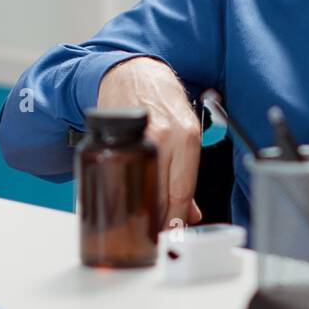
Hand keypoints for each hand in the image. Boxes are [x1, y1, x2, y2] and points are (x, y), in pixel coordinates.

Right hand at [97, 56, 202, 226]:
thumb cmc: (162, 103)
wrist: (135, 74)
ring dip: (140, 211)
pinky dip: (124, 192)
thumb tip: (189, 214)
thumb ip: (187, 176)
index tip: (171, 233)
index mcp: (188, 139)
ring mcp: (140, 137)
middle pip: (160, 195)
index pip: (181, 192)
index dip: (175, 220)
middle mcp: (166, 137)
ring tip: (138, 223)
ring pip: (141, 188)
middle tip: (154, 234)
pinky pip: (122, 174)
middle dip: (158, 221)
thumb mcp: (185, 135)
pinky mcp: (119, 137)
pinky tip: (123, 200)